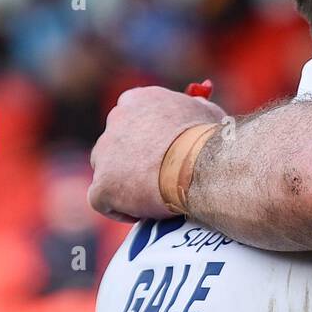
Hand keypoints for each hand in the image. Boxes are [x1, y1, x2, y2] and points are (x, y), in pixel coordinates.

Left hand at [88, 86, 225, 221]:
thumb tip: (196, 104)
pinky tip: (145, 211)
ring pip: (107, 172)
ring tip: (154, 196)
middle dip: (130, 162)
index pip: (130, 119)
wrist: (203, 168)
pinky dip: (120, 208)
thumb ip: (193, 108)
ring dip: (124, 184)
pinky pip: (102, 200)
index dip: (144, 140)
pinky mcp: (103, 184)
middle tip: (155, 179)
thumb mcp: (206, 113)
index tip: (160, 154)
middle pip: (114, 145)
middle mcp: (115, 120)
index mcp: (137, 100)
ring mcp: (105, 153)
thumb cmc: (210, 142)